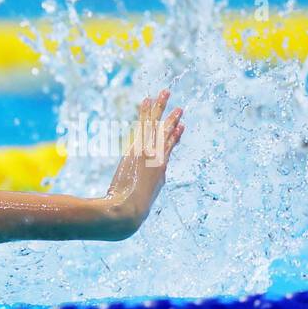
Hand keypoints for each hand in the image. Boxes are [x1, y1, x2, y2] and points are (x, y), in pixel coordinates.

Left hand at [103, 88, 183, 235]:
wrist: (127, 212)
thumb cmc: (128, 216)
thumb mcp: (135, 208)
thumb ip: (133, 202)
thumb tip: (127, 214)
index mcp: (159, 173)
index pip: (169, 150)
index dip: (175, 138)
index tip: (180, 128)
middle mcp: (158, 160)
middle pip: (167, 135)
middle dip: (172, 120)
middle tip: (179, 108)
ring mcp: (150, 154)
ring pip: (156, 126)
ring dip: (160, 108)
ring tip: (164, 93)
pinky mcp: (140, 150)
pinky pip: (144, 125)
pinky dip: (146, 112)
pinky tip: (148, 99)